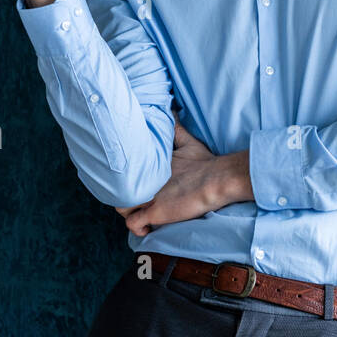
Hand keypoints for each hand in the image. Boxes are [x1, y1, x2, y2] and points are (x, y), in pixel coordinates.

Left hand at [115, 121, 225, 237]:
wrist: (217, 179)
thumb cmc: (206, 163)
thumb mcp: (188, 142)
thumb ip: (176, 129)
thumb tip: (172, 109)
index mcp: (150, 164)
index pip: (124, 170)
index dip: (125, 177)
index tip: (132, 181)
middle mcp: (145, 180)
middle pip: (118, 188)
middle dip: (124, 193)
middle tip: (136, 199)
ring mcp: (148, 198)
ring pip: (120, 207)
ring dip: (127, 210)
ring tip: (140, 212)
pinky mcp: (155, 212)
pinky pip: (133, 224)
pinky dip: (137, 227)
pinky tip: (146, 227)